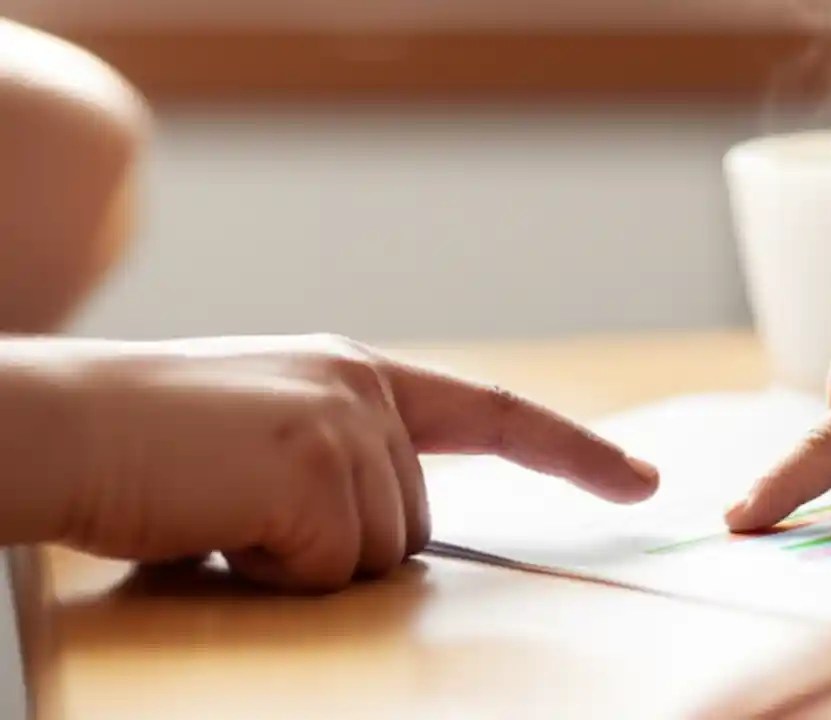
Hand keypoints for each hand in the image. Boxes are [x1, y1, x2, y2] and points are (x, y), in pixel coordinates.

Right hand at [57, 334, 657, 590]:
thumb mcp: (267, 436)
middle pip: (414, 525)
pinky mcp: (315, 465)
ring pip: (378, 555)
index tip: (640, 479)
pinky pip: (332, 567)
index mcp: (359, 374)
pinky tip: (218, 525)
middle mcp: (365, 387)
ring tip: (222, 514)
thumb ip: (344, 465)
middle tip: (244, 516)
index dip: (573, 451)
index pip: (493, 412)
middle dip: (339, 549)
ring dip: (300, 563)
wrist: (57, 423)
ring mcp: (345, 422)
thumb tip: (388, 543)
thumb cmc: (147, 448)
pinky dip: (274, 572)